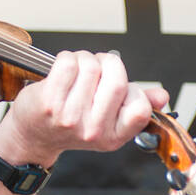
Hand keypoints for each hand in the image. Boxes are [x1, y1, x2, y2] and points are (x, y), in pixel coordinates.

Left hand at [0, 50, 169, 167]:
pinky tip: (62, 69)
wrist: (33, 135)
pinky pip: (68, 62)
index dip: (133, 88)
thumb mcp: (107, 120)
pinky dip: (67, 58)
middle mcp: (93, 131)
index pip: (140, 107)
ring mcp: (70, 117)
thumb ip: (136, 105)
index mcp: (113, 137)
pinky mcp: (49, 102)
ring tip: (77, 70)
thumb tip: (162, 96)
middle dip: (108, 62)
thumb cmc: (70, 122)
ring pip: (91, 65)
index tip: (118, 87)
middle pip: (116, 79)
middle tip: (97, 66)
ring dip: (84, 58)